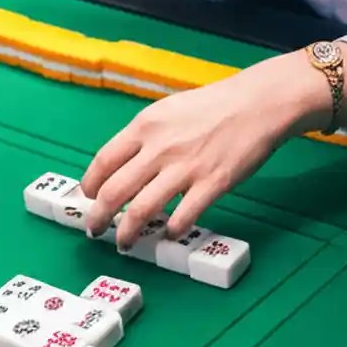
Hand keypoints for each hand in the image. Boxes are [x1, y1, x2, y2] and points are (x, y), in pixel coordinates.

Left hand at [82, 45, 346, 247]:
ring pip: (141, 210)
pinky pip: (183, 217)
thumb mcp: (167, 111)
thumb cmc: (213, 107)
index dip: (90, 186)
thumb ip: (143, 137)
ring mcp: (185, 168)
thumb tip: (121, 165)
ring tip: (124, 243)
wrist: (258, 103)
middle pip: (114, 192)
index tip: (88, 199)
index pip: (103, 162)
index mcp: (145, 127)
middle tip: (95, 230)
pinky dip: (171, 230)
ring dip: (127, 233)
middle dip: (98, 218)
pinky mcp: (211, 184)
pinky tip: (168, 234)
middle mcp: (159, 148)